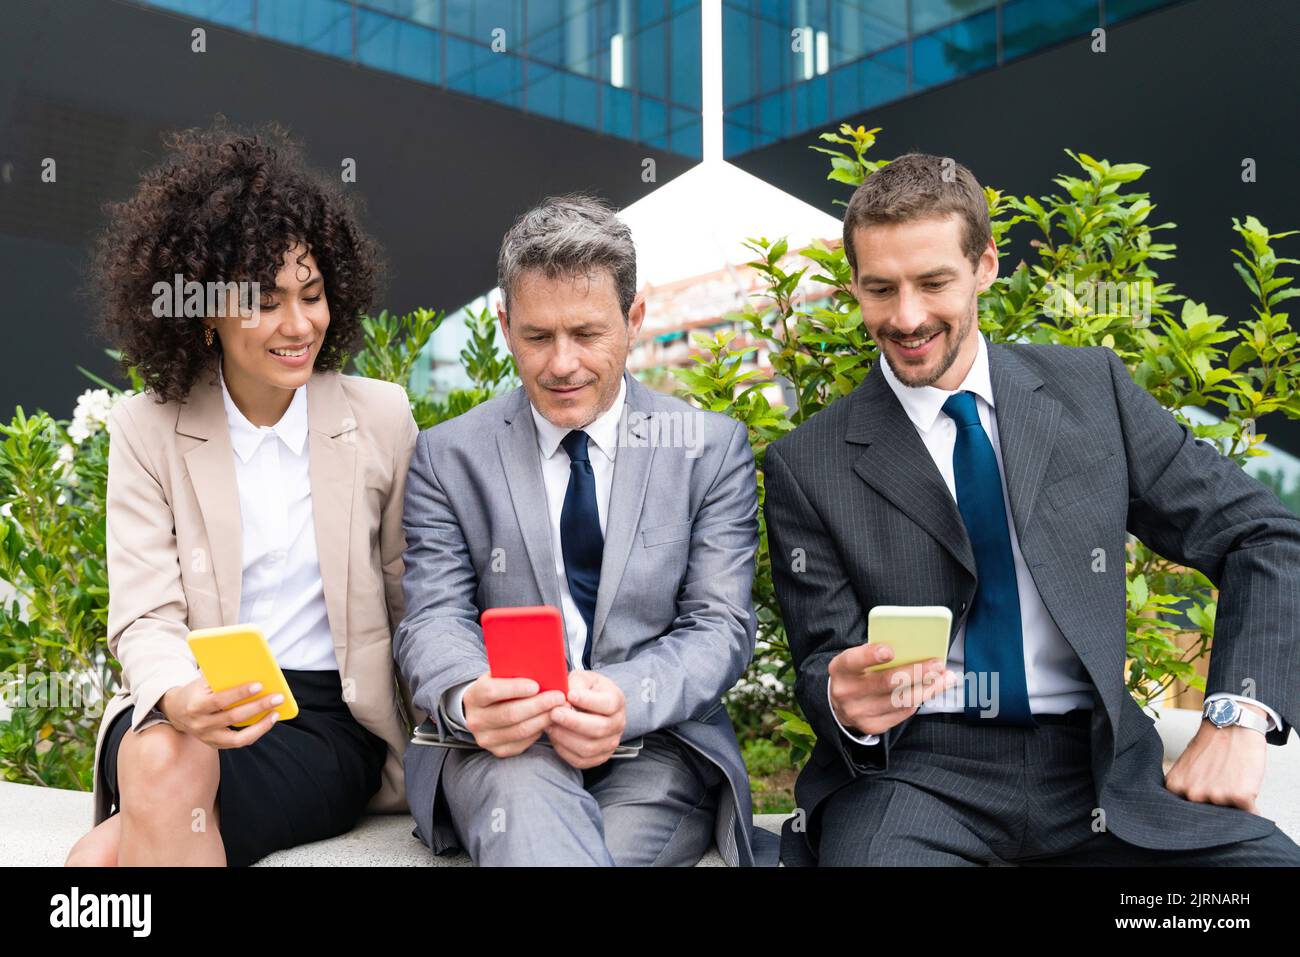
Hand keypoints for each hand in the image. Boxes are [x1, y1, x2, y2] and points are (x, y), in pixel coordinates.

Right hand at [159, 677, 282, 748]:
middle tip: (278, 697)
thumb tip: (253, 672)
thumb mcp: (202, 682)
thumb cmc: (196, 691)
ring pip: (238, 737)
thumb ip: (222, 679)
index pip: (219, 700)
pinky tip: (268, 721)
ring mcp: (207, 737)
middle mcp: (200, 724)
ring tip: (276, 713)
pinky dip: (255, 732)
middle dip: (258, 707)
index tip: (259, 685)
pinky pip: (238, 742)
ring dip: (261, 725)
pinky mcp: (215, 744)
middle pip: (232, 717)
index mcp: (195, 705)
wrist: (176, 711)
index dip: (239, 693)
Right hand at [462, 675, 565, 757]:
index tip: (536, 686)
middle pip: (510, 714)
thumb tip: (541, 670)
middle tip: (558, 697)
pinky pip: (523, 743)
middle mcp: (476, 720)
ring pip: (520, 730)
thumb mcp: (500, 676)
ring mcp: (485, 738)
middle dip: (538, 705)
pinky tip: (549, 721)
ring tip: (559, 709)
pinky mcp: (498, 751)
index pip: (491, 691)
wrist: (485, 711)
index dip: (514, 688)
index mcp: (473, 696)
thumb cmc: (499, 687)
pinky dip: (539, 731)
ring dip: (543, 719)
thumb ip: (514, 673)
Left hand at [546, 670, 626, 769]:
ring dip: (566, 737)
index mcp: (617, 701)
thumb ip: (576, 683)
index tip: (569, 695)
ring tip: (550, 725)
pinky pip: (580, 760)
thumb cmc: (586, 689)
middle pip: (599, 728)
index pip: (608, 704)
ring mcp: (610, 743)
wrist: (591, 704)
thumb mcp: (583, 678)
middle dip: (573, 722)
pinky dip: (564, 750)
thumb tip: (566, 696)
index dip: (588, 701)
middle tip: (554, 713)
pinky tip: (555, 737)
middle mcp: (618, 724)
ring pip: (588, 747)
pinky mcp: (598, 757)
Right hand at [828, 643, 957, 736]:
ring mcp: (859, 712)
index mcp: (840, 669)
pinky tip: (932, 689)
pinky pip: (903, 712)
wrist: (839, 705)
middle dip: (915, 672)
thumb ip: (876, 653)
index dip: (871, 656)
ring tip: (945, 677)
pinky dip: (920, 698)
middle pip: (886, 682)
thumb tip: (913, 647)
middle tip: (937, 663)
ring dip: (928, 688)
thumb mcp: (856, 660)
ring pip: (901, 700)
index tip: (890, 650)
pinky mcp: (873, 726)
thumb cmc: (856, 674)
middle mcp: (846, 693)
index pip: (853, 661)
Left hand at [1164, 703, 1268, 813]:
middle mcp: (1192, 794)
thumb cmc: (1211, 745)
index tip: (1203, 793)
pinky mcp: (1239, 796)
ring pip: (1229, 814)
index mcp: (1176, 786)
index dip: (1199, 805)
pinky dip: (1251, 804)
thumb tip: (1188, 812)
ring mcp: (1215, 796)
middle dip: (1216, 805)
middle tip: (1221, 782)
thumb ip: (1186, 788)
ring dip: (1234, 803)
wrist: (1232, 724)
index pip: (1186, 812)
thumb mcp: (1186, 766)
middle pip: (1208, 815)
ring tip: (1232, 779)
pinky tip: (1246, 785)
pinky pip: (1249, 812)